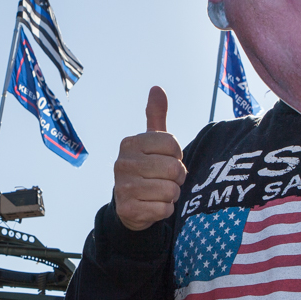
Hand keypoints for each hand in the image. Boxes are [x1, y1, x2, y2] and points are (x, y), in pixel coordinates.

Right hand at [114, 86, 186, 231]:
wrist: (129, 206)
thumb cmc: (146, 169)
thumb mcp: (150, 142)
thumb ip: (155, 116)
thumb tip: (157, 89)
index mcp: (130, 143)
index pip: (173, 144)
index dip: (177, 155)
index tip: (167, 160)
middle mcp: (123, 163)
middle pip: (174, 168)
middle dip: (177, 177)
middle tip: (166, 179)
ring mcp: (123, 187)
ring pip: (171, 190)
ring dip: (171, 195)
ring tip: (159, 192)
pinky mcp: (128, 209)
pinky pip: (164, 209)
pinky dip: (165, 210)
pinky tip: (153, 206)